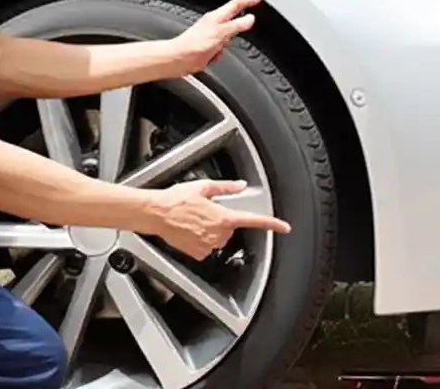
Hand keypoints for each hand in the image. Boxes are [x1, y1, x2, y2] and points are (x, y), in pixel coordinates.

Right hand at [145, 179, 290, 260]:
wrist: (156, 214)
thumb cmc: (175, 200)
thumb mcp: (202, 187)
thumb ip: (225, 188)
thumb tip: (239, 186)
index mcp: (223, 217)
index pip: (253, 220)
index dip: (271, 224)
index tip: (284, 227)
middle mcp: (218, 233)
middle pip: (230, 229)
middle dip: (221, 220)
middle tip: (205, 211)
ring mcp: (208, 245)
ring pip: (218, 238)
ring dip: (211, 230)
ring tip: (194, 220)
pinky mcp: (198, 253)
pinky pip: (206, 247)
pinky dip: (200, 240)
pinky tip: (190, 231)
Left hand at [169, 0, 261, 74]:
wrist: (178, 59)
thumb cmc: (194, 45)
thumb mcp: (220, 33)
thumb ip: (236, 25)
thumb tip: (250, 19)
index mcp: (216, 17)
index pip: (235, 5)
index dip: (247, 1)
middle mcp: (213, 24)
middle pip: (233, 20)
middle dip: (239, 24)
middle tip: (246, 23)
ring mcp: (210, 36)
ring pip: (227, 37)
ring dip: (227, 44)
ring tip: (218, 49)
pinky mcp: (208, 47)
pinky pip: (220, 49)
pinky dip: (218, 54)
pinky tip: (211, 57)